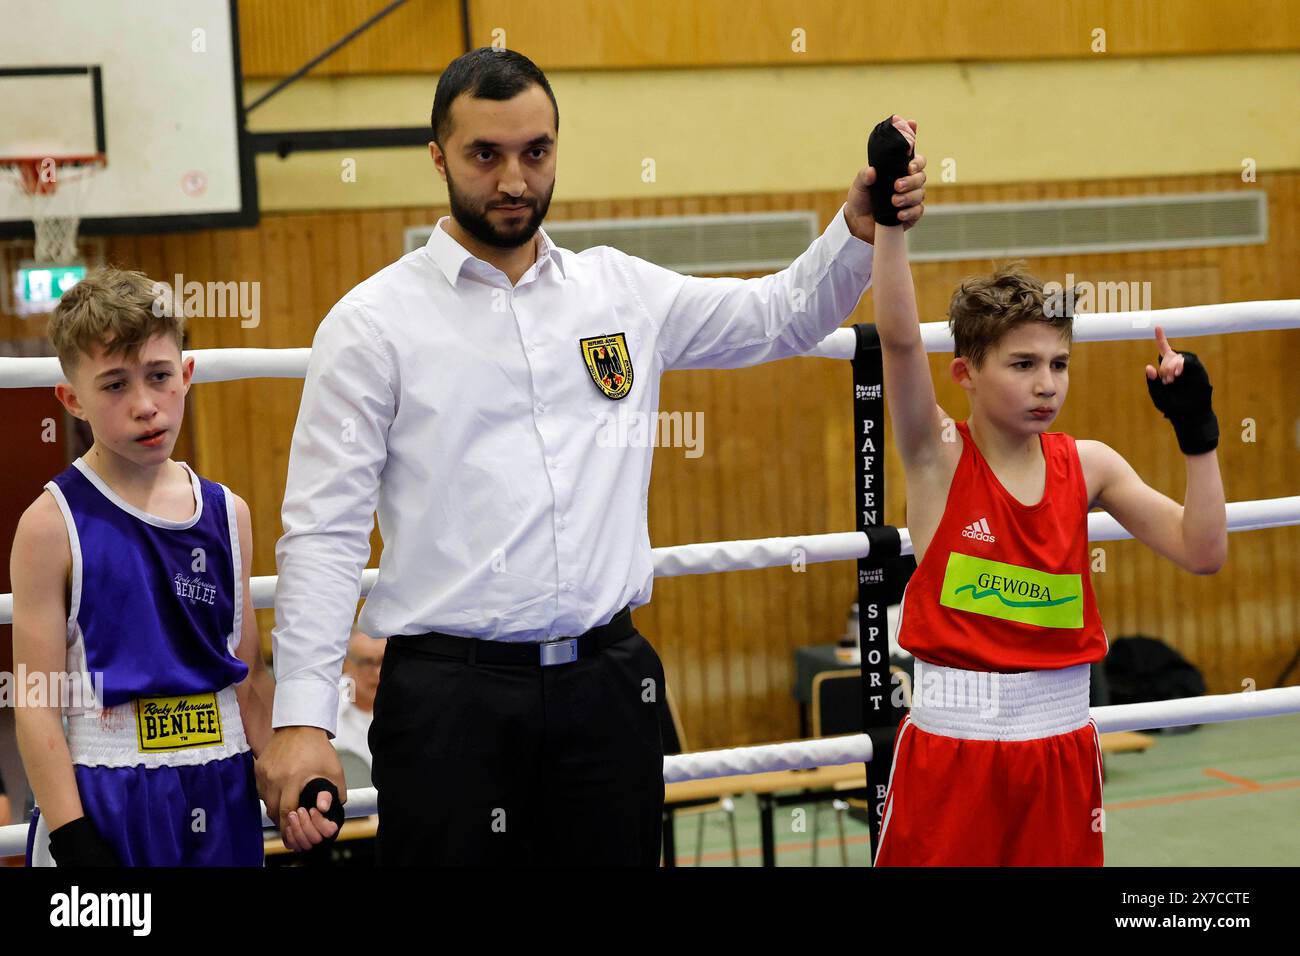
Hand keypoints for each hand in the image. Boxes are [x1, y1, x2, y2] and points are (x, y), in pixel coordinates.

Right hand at [255, 725, 346, 851]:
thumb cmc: (317, 748)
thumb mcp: (333, 770)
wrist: (300, 725)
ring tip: (287, 808)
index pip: (286, 812)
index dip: (290, 825)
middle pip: (273, 810)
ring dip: (274, 808)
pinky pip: (260, 790)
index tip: (294, 831)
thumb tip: (326, 810)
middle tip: (292, 822)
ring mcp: (263, 773)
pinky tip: (280, 794)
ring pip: (265, 801)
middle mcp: (274, 777)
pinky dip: (269, 796)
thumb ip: (334, 793)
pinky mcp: (258, 768)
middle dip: (282, 820)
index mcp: (293, 778)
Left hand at [846, 117, 925, 243]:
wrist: (857, 222)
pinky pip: (918, 211)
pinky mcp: (911, 215)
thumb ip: (864, 176)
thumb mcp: (859, 185)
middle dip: (911, 181)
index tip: (909, 167)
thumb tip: (871, 171)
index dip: (917, 163)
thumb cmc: (862, 199)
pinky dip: (909, 212)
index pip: (917, 162)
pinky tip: (899, 214)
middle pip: (921, 177)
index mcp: (900, 171)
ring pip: (920, 194)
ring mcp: (911, 199)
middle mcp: (909, 184)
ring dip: (908, 197)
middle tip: (897, 186)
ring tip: (894, 201)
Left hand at [1143, 325, 1217, 455]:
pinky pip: (1189, 361)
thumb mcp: (1157, 395)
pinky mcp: (1199, 371)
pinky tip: (1177, 373)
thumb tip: (1148, 366)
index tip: (1157, 326)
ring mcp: (1189, 368)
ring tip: (1172, 379)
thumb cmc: (1172, 406)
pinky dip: (1181, 365)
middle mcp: (1179, 366)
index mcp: (1167, 369)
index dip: (1161, 338)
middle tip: (1167, 381)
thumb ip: (1151, 381)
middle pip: (1168, 356)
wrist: (1189, 415)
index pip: (1164, 351)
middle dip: (1164, 367)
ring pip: (1177, 357)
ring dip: (1171, 367)